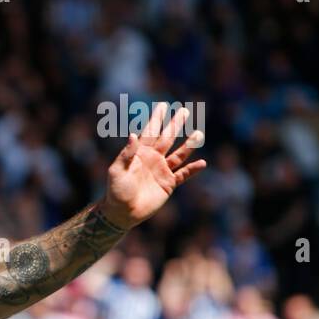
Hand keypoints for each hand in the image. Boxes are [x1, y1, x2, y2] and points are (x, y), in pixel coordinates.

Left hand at [100, 102, 206, 228]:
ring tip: (199, 133)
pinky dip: (192, 169)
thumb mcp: (117, 171)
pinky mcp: (168, 184)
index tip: (163, 105)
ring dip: (189, 145)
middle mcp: (152, 159)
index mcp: (139, 153)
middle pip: (167, 138)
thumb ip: (126, 154)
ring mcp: (161, 171)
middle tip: (184, 111)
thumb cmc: (116, 191)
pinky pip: (183, 174)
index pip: (150, 132)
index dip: (156, 119)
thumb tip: (133, 134)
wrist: (122, 213)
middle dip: (174, 125)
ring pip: (178, 154)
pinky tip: (202, 163)